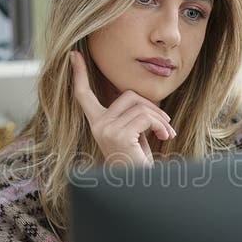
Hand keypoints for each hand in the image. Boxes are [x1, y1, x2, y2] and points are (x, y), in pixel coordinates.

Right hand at [70, 51, 176, 165]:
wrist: (139, 187)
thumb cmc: (138, 162)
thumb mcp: (132, 134)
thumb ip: (130, 115)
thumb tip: (140, 98)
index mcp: (97, 123)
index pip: (84, 95)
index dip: (79, 75)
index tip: (74, 55)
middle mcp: (97, 125)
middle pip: (127, 95)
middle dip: (151, 106)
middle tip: (165, 124)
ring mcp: (105, 130)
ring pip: (140, 106)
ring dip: (160, 119)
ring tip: (167, 133)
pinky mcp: (118, 135)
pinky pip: (145, 117)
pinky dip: (161, 125)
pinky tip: (165, 137)